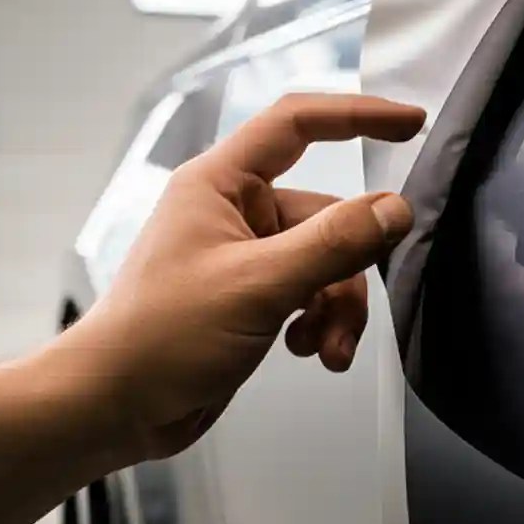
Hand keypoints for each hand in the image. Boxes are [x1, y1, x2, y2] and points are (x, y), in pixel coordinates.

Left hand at [52, 93, 425, 460]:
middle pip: (326, 214)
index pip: (297, 124)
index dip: (356, 115)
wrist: (114, 408)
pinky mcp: (253, 296)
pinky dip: (322, 323)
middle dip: (347, 267)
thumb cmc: (156, 340)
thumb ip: (334, 244)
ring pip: (327, 261)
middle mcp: (233, 213)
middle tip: (347, 309)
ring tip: (326, 347)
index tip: (408, 123)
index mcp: (219, 184)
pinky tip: (308, 351)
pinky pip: (313, 293)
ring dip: (337, 306)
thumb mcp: (258, 286)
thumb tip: (394, 209)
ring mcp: (244, 256)